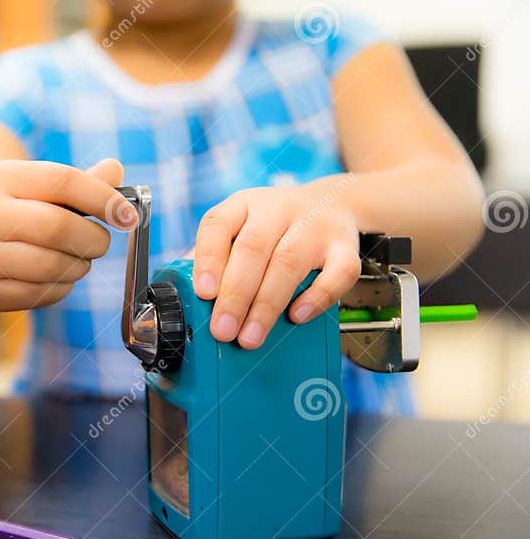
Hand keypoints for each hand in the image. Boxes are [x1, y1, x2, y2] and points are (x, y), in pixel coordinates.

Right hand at [0, 158, 136, 311]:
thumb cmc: (3, 214)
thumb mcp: (29, 188)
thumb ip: (75, 182)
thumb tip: (115, 171)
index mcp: (0, 178)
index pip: (61, 180)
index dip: (103, 198)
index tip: (128, 215)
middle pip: (58, 227)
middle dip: (93, 239)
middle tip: (100, 242)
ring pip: (52, 266)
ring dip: (79, 266)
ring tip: (76, 259)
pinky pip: (42, 293)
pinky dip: (62, 287)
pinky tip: (55, 276)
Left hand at [192, 177, 360, 348]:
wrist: (333, 202)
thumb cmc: (275, 226)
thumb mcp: (240, 228)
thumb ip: (217, 257)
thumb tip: (192, 299)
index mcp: (243, 205)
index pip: (218, 225)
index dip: (208, 259)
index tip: (203, 293)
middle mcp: (278, 209)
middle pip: (253, 249)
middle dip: (235, 295)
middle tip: (223, 329)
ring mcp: (314, 225)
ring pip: (290, 262)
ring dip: (267, 304)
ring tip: (250, 336)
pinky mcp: (345, 246)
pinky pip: (338, 272)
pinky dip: (317, 297)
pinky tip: (297, 316)